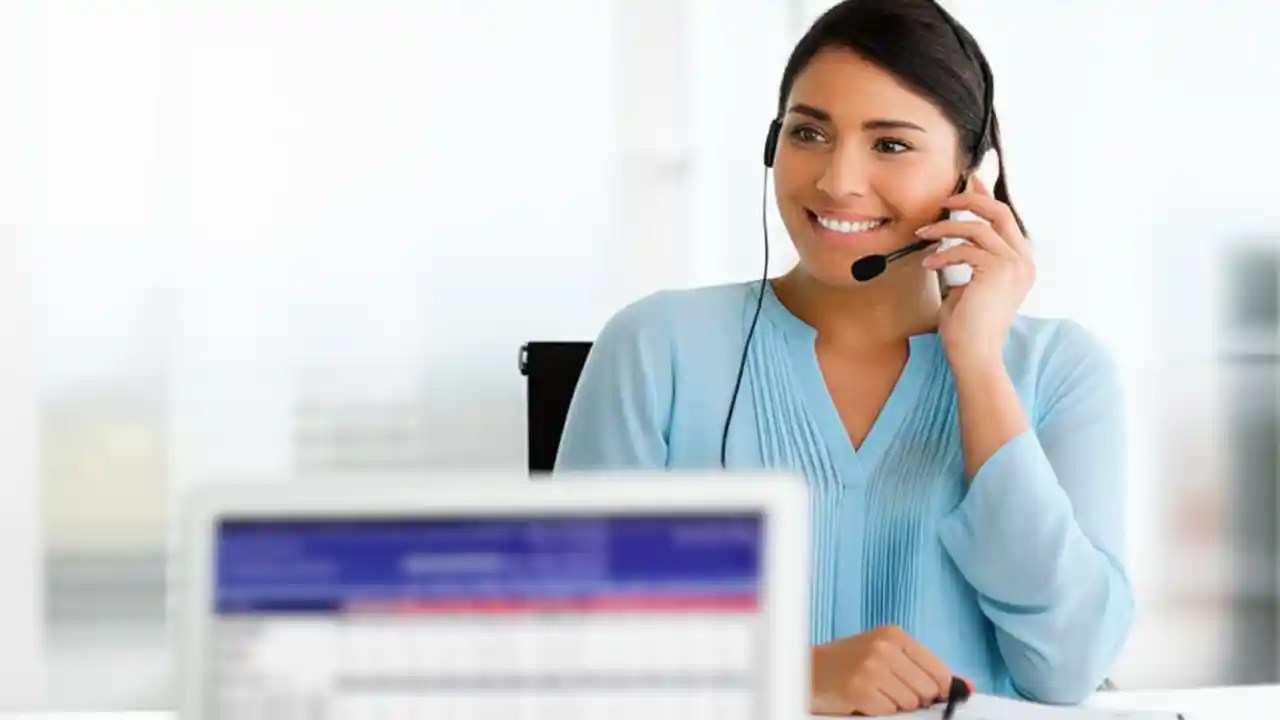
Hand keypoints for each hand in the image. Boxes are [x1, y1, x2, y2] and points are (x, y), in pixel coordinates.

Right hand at [810, 625, 955, 715]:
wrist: (806, 669)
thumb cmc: (847, 663)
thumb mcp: (886, 655)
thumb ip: (925, 668)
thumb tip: (968, 686)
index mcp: (894, 635)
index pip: (939, 671)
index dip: (936, 689)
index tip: (925, 694)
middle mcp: (884, 648)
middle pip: (927, 690)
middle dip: (912, 698)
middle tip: (887, 690)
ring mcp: (872, 668)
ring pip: (909, 704)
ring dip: (893, 705)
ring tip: (872, 692)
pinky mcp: (860, 690)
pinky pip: (888, 712)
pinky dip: (877, 711)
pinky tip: (861, 699)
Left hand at [917, 175, 1034, 368]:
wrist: (973, 354)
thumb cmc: (967, 325)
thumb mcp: (967, 283)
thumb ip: (967, 258)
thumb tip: (947, 235)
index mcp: (1019, 263)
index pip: (1005, 219)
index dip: (986, 197)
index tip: (968, 181)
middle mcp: (1023, 262)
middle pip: (999, 212)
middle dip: (970, 199)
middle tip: (944, 200)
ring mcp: (1014, 265)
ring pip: (978, 228)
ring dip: (945, 228)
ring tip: (923, 235)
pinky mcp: (998, 271)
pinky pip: (966, 249)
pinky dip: (943, 253)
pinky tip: (929, 263)